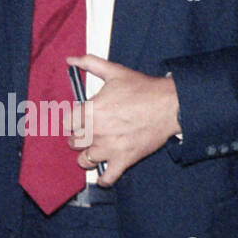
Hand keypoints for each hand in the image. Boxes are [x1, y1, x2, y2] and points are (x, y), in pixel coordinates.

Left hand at [66, 54, 180, 186]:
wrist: (170, 106)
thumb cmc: (143, 89)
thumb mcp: (114, 71)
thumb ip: (89, 63)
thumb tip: (70, 58)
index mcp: (90, 111)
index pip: (66, 122)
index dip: (71, 120)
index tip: (77, 119)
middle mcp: (96, 132)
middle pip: (73, 142)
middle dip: (77, 137)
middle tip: (86, 133)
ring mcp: (110, 148)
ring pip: (84, 161)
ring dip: (86, 156)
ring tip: (93, 150)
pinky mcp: (125, 160)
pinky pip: (107, 177)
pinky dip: (103, 178)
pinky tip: (104, 173)